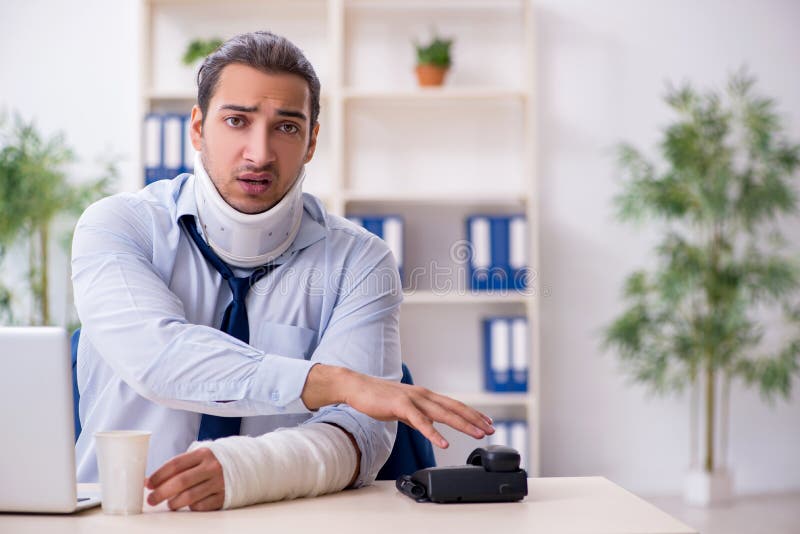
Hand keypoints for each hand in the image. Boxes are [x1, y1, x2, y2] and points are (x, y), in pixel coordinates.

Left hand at [145, 447, 224, 510]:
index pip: (176, 464)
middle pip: (181, 481)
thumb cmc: (216, 462)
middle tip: (151, 499)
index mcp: (204, 453)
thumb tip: (151, 481)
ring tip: (170, 504)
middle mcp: (212, 467)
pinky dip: (191, 507)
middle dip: (161, 492)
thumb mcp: (199, 458)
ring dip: (174, 502)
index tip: (149, 484)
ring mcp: (219, 482)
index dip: (159, 475)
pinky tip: (189, 504)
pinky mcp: (224, 496)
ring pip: (189, 497)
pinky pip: (201, 506)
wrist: (247, 466)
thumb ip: (178, 467)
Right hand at [302, 365, 493, 448]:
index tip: (487, 422)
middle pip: (455, 407)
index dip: (472, 413)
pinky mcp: (401, 406)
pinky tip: (444, 442)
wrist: (357, 387)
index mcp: (425, 396)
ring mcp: (413, 399)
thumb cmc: (378, 397)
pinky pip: (420, 422)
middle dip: (475, 419)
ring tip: (477, 433)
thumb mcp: (403, 407)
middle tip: (491, 429)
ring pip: (443, 413)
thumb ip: (417, 416)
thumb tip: (428, 426)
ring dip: (463, 424)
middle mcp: (423, 395)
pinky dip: (434, 433)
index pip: (454, 404)